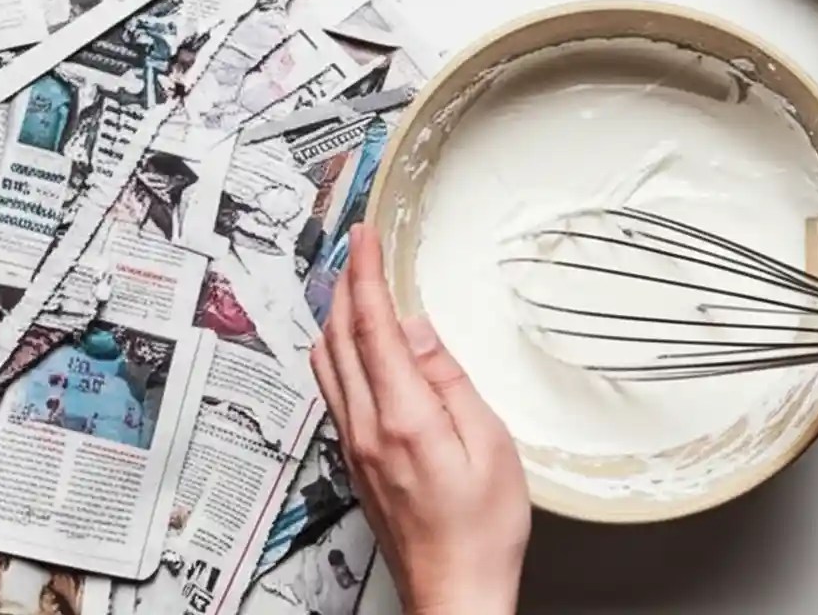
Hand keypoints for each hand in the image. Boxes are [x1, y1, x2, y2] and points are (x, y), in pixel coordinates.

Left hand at [311, 223, 530, 614]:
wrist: (456, 590)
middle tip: (357, 248)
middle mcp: (365, 429)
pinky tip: (357, 347)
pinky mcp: (354, 461)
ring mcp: (354, 447)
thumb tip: (420, 332)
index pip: (372, 326)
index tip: (364, 237)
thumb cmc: (481, 530)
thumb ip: (449, 381)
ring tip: (354, 286)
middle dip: (345, 284)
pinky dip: (341, 351)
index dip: (365, 274)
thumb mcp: (490, 445)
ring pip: (327, 364)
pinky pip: (334, 390)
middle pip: (339, 338)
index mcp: (402, 419)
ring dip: (337, 317)